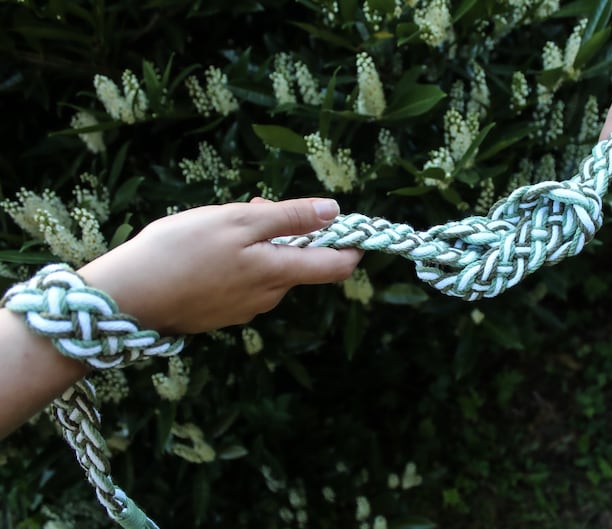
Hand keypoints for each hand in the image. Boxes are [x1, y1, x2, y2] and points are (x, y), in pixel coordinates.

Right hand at [78, 197, 361, 334]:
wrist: (128, 297)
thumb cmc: (182, 250)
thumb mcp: (239, 221)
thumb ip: (289, 218)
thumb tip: (334, 212)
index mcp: (279, 274)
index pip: (336, 267)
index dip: (350, 246)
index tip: (349, 227)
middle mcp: (268, 298)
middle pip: (297, 264)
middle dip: (288, 234)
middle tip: (254, 207)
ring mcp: (243, 310)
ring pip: (268, 272)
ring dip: (260, 246)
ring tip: (221, 226)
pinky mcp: (220, 314)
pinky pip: (244, 284)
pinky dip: (239, 264)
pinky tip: (206, 251)